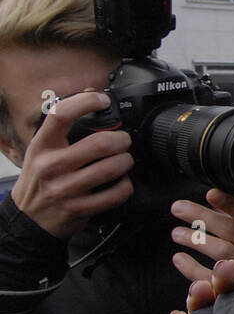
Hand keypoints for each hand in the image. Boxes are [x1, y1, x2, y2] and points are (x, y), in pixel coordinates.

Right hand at [9, 90, 133, 238]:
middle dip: (122, 140)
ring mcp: (65, 189)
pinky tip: (121, 182)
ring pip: (112, 168)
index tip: (103, 100)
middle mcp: (51, 166)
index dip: (86, 102)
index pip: (61, 114)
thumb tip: (89, 95)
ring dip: (127, 161)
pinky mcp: (79, 209)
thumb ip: (61, 129)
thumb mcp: (41, 151)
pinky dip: (125, 186)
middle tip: (123, 141)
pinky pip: (116, 193)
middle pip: (100, 144)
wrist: (27, 218)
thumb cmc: (40, 179)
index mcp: (42, 146)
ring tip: (124, 160)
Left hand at [170, 188, 233, 283]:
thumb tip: (215, 200)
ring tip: (177, 233)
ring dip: (196, 240)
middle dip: (203, 217)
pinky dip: (192, 269)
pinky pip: (212, 278)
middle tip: (178, 208)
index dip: (230, 204)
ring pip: (223, 252)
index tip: (211, 194)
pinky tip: (179, 259)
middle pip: (232, 232)